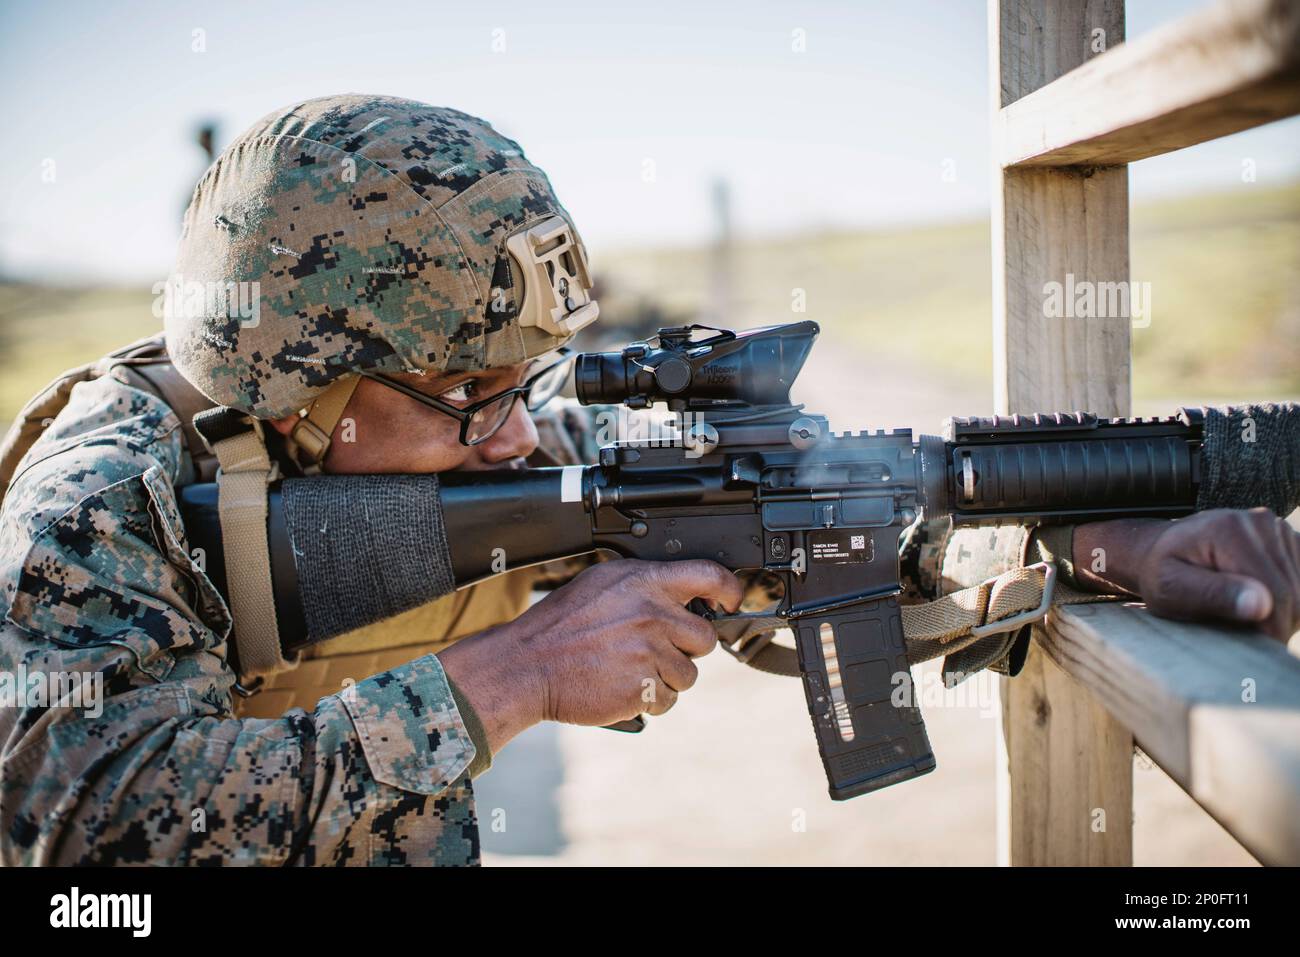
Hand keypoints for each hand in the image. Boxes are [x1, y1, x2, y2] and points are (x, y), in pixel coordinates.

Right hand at [439, 559, 741, 750]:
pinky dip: (649, 700)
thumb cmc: (559, 626)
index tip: (731, 601)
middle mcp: (653, 614)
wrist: (525, 666)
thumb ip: (644, 587)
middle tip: (651, 650)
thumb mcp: (601, 584)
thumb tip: (682, 595)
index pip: (710, 575)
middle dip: (684, 648)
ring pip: (688, 674)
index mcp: (644, 582)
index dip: (730, 590)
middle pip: (704, 638)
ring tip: (629, 670)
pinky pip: (668, 700)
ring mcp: (650, 652)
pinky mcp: (643, 688)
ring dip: (666, 678)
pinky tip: (622, 687)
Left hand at [1075, 509, 1299, 642]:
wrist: (1160, 550)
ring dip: (1284, 612)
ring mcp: (1276, 526)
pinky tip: (1258, 600)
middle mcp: (1259, 521)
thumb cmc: (1161, 574)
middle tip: (1246, 635)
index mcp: (1230, 531)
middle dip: (1277, 623)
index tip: (1254, 647)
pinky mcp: (1286, 537)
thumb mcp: (1171, 589)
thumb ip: (1214, 596)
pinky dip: (1289, 598)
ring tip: (1245, 615)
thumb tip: (1262, 606)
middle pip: (1295, 591)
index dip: (1271, 629)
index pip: (1275, 593)